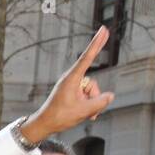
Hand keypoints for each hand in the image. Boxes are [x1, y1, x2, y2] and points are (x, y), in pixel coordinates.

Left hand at [21, 26, 114, 143]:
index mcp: (71, 78)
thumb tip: (110, 96)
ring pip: (91, 91)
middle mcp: (72, 80)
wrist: (44, 125)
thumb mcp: (83, 111)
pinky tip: (85, 115)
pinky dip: (89, 105)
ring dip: (92, 104)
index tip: (103, 29)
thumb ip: (100, 103)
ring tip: (84, 115)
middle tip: (90, 113)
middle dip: (94, 98)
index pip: (87, 57)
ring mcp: (72, 86)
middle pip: (92, 83)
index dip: (97, 43)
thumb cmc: (59, 117)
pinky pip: (87, 96)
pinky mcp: (73, 93)